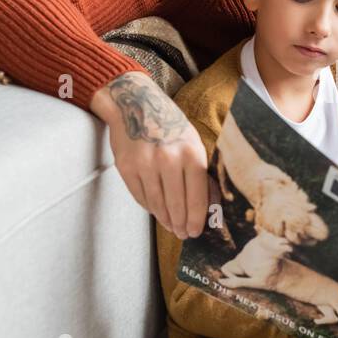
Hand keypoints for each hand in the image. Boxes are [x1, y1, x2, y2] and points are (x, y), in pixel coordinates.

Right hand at [90, 72, 210, 239]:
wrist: (135, 103)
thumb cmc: (169, 123)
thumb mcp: (192, 142)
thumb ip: (201, 172)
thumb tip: (211, 204)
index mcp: (191, 154)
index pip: (197, 197)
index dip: (197, 219)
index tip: (196, 231)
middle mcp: (169, 160)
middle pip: (177, 205)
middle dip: (181, 224)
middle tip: (183, 234)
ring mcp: (145, 165)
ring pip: (157, 204)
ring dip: (165, 219)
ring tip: (171, 227)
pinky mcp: (127, 168)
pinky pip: (140, 196)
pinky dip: (149, 207)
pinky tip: (156, 212)